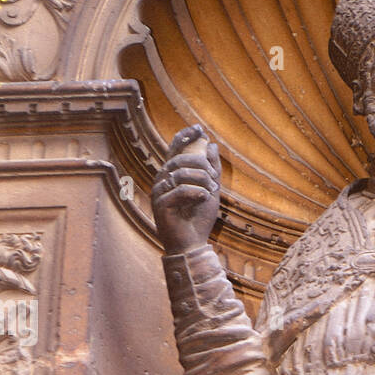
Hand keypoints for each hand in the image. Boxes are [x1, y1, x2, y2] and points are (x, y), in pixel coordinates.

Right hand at [152, 124, 220, 254]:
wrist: (193, 244)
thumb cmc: (199, 219)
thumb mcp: (211, 190)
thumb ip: (212, 168)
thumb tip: (210, 144)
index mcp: (172, 174)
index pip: (174, 148)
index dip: (185, 136)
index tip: (199, 129)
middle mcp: (162, 180)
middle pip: (181, 159)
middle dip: (202, 166)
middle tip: (214, 180)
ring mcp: (159, 192)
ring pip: (181, 173)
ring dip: (202, 181)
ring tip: (210, 192)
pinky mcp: (160, 205)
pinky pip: (180, 190)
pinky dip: (196, 193)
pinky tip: (203, 198)